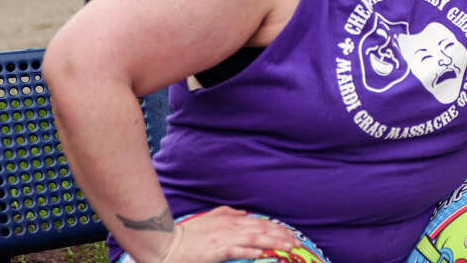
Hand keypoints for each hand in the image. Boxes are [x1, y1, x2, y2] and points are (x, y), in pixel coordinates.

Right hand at [152, 207, 298, 262]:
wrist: (168, 242)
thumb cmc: (189, 233)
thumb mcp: (211, 217)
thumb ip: (229, 213)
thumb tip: (244, 212)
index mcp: (231, 219)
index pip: (260, 222)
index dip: (277, 228)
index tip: (291, 234)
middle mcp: (232, 227)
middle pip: (263, 229)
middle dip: (282, 236)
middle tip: (298, 242)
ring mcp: (225, 238)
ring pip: (256, 239)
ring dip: (275, 243)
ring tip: (289, 247)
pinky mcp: (217, 250)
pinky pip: (238, 250)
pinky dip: (251, 251)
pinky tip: (263, 254)